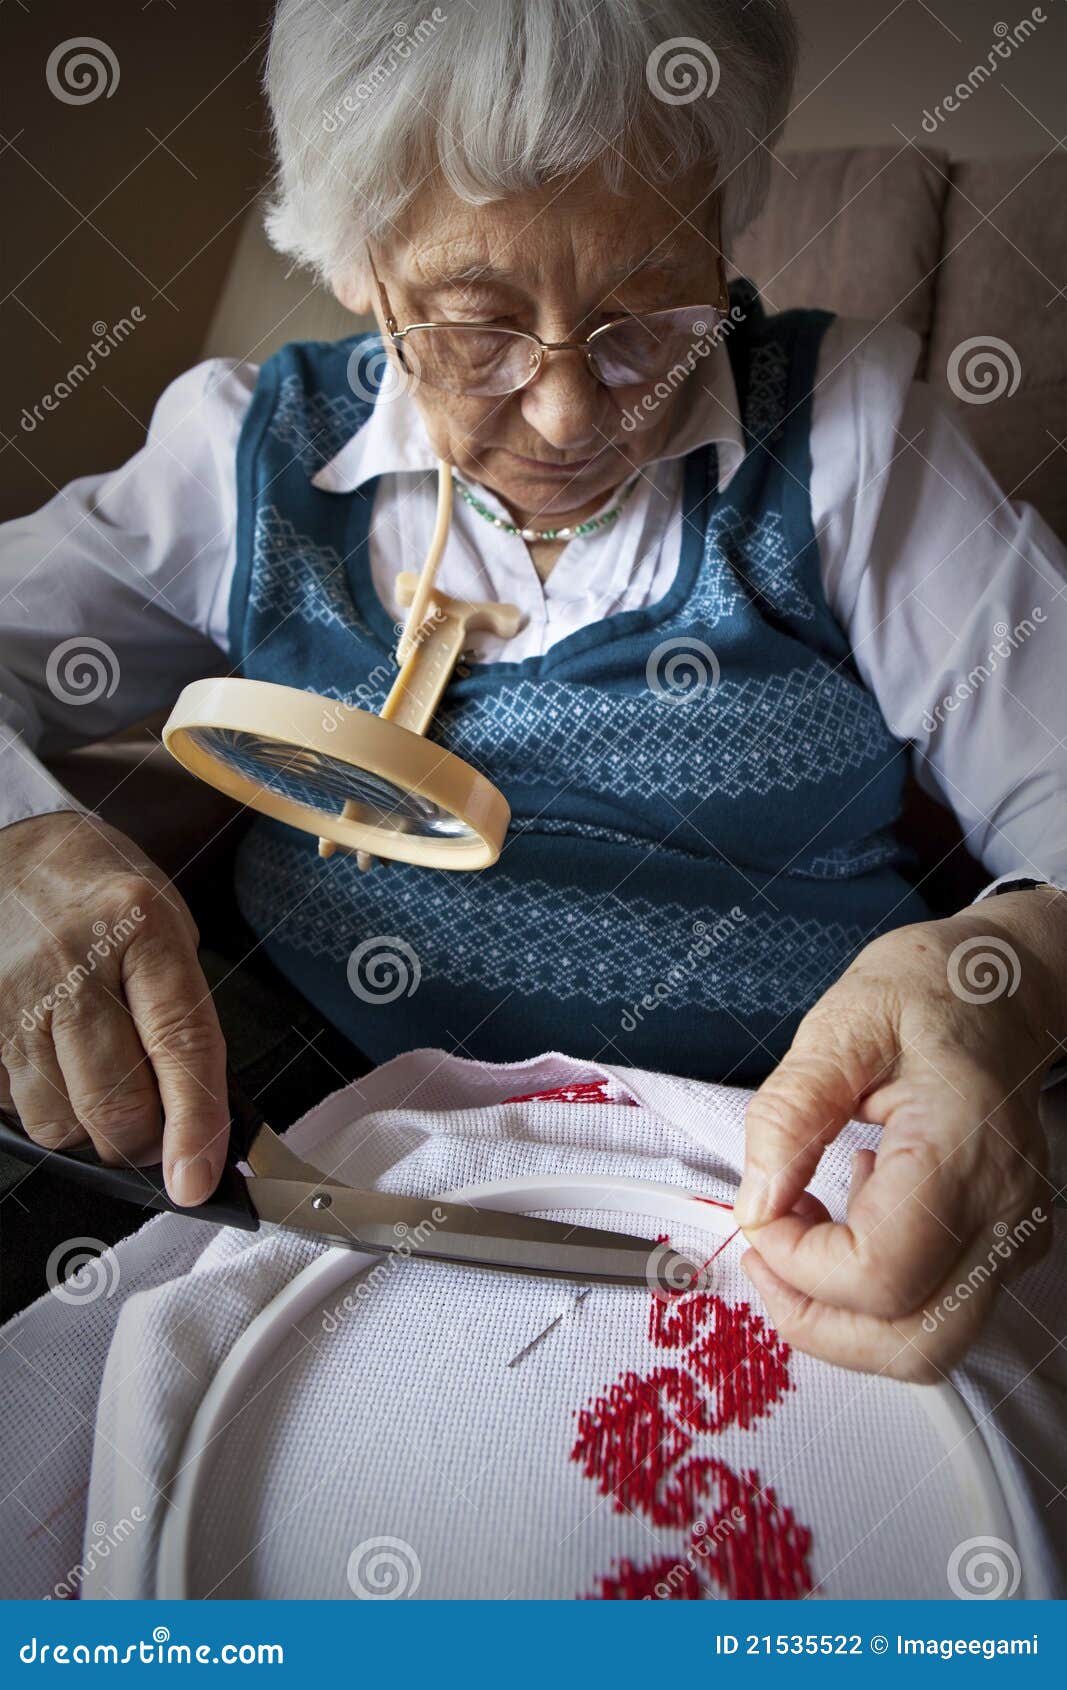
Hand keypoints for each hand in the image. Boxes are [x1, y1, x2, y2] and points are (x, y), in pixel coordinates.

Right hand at [0, 810, 229, 1205]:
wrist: (12, 856)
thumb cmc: (104, 897)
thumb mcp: (167, 930)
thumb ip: (182, 1017)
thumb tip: (203, 1119)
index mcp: (141, 928)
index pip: (179, 1044)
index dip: (194, 1125)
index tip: (199, 1181)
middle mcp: (70, 962)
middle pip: (114, 1103)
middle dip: (144, 1141)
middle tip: (156, 1129)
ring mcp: (12, 997)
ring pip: (60, 1122)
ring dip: (91, 1129)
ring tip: (100, 1079)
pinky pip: (16, 1109)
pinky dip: (46, 1108)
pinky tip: (55, 1064)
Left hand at [735, 891, 1065, 1379]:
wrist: (1004, 987)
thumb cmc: (929, 993)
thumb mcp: (843, 1023)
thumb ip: (791, 1113)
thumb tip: (757, 1203)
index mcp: (960, 1151)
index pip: (879, 1275)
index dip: (799, 1265)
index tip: (761, 1213)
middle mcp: (1000, 1211)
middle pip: (913, 1343)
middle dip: (817, 1321)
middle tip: (766, 1253)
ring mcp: (1011, 1236)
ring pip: (929, 1344)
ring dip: (844, 1318)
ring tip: (802, 1232)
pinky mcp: (1004, 1244)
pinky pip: (937, 1309)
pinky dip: (876, 1294)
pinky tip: (853, 1213)